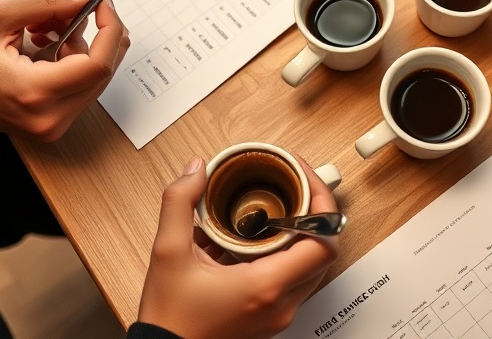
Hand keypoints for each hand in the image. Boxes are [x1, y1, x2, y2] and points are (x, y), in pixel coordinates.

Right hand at [0, 0, 129, 141]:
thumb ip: (49, 3)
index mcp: (34, 93)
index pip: (97, 65)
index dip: (109, 29)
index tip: (103, 3)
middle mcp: (48, 118)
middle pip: (102, 72)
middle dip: (94, 35)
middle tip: (70, 9)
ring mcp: (52, 126)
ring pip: (93, 78)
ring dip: (78, 47)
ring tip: (40, 29)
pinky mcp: (51, 124)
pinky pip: (80, 87)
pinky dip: (70, 61)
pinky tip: (42, 46)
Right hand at [138, 156, 339, 338]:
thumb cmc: (168, 317)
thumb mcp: (167, 253)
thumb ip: (180, 203)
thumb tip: (196, 171)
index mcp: (265, 286)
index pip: (323, 244)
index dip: (323, 205)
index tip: (306, 181)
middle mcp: (281, 304)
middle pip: (324, 254)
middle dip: (315, 216)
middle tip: (297, 189)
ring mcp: (278, 316)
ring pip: (312, 269)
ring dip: (303, 237)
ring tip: (281, 210)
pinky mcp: (270, 320)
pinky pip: (294, 283)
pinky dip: (288, 257)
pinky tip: (260, 241)